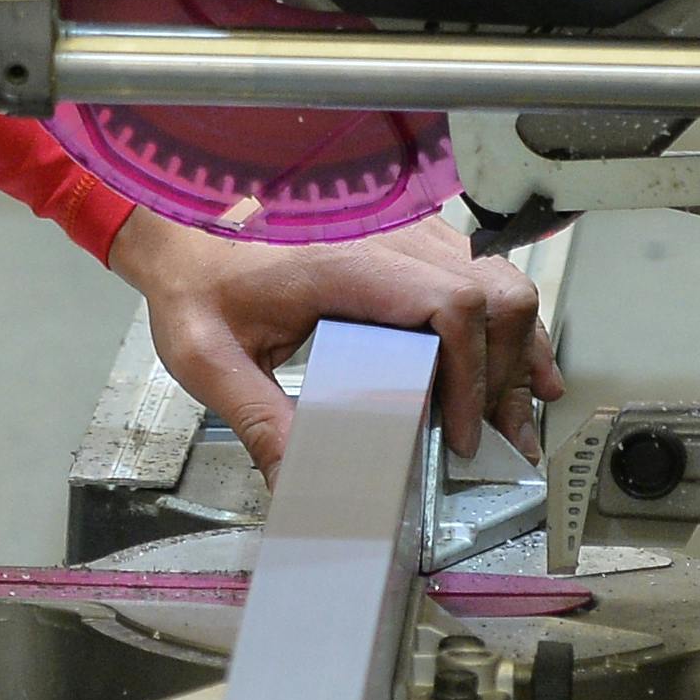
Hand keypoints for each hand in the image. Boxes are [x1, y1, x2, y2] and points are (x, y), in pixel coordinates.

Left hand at [107, 207, 561, 471]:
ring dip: (516, 347)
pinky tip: (513, 361)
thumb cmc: (195, 274)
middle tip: (498, 439)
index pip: (452, 307)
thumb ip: (257, 419)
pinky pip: (478, 271)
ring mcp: (404, 229)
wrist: (179, 215)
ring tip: (520, 413)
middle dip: (506, 374)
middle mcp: (389, 235)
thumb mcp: (207, 354)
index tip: (458, 434)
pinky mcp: (406, 235)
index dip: (471, 375)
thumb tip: (302, 484)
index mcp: (346, 262)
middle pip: (494, 294)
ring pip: (497, 278)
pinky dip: (502, 320)